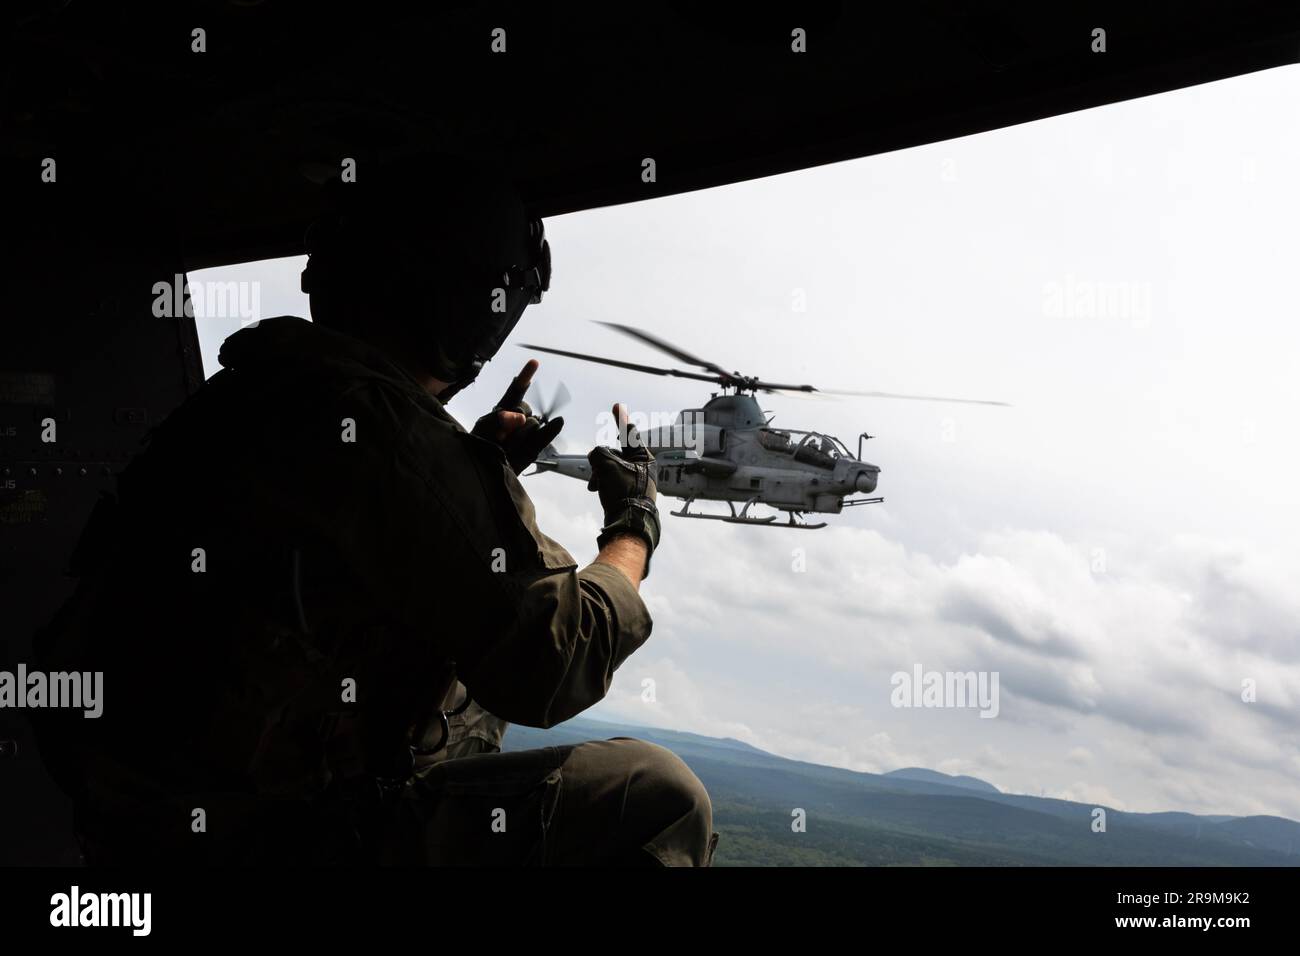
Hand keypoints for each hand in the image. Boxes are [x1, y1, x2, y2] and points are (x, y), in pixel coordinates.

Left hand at [471, 359, 563, 473]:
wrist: (481, 471)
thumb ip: (498, 419)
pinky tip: (559, 421)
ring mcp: (527, 434)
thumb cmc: (478, 446)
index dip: (525, 376)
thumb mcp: (482, 429)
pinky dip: (552, 429)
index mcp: (503, 410)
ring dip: (518, 435)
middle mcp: (518, 419)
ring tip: (505, 446)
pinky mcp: (533, 448)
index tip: (534, 362)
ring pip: (532, 424)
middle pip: (525, 408)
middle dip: (512, 420)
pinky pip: (544, 436)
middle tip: (498, 436)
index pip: (516, 391)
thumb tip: (521, 418)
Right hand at [586, 403, 656, 509]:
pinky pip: (609, 479)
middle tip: (597, 473)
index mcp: (644, 458)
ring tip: (595, 485)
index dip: (620, 419)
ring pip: (608, 467)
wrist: (628, 524)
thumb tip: (596, 457)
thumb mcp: (607, 465)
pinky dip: (601, 482)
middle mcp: (641, 467)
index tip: (617, 405)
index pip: (629, 434)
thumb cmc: (623, 492)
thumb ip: (598, 453)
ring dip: (598, 474)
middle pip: (613, 453)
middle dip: (600, 462)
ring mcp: (634, 480)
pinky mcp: (626, 491)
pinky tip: (596, 490)